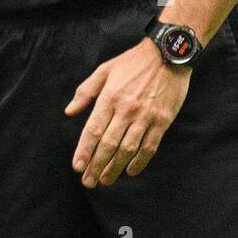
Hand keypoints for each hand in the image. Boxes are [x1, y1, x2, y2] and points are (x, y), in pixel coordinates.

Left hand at [66, 38, 192, 186]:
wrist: (168, 55)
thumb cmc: (132, 62)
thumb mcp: (104, 70)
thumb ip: (85, 91)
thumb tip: (69, 111)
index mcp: (109, 97)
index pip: (93, 130)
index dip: (84, 150)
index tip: (77, 166)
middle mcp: (126, 109)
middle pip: (109, 145)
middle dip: (96, 165)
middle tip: (88, 181)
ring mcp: (146, 117)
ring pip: (128, 150)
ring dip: (115, 168)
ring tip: (105, 180)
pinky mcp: (162, 121)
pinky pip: (149, 147)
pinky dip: (139, 162)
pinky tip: (130, 171)